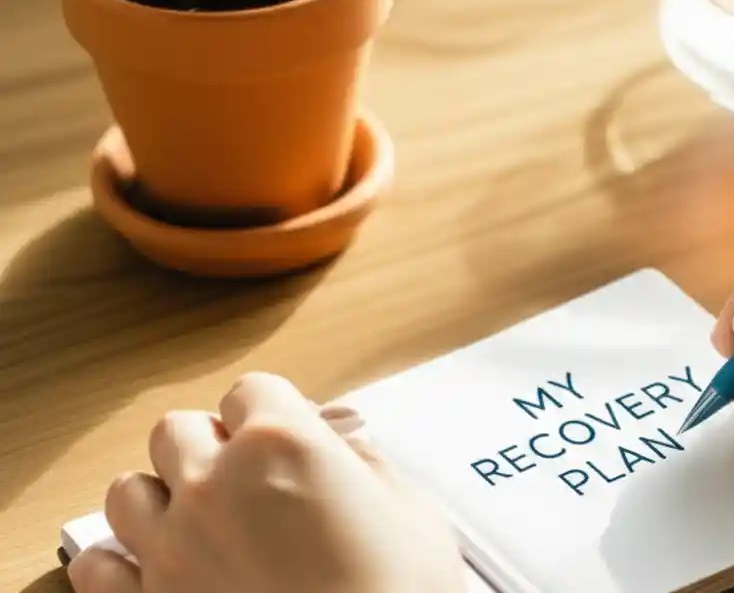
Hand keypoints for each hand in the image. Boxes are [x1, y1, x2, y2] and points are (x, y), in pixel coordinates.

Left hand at [68, 373, 463, 592]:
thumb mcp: (410, 513)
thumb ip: (364, 468)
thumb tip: (345, 457)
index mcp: (283, 445)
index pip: (253, 390)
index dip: (276, 412)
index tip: (290, 433)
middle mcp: (215, 486)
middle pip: (179, 429)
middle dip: (210, 446)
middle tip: (247, 477)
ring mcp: (172, 549)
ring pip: (127, 491)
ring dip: (160, 498)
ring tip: (198, 522)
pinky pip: (97, 566)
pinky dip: (118, 563)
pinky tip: (156, 569)